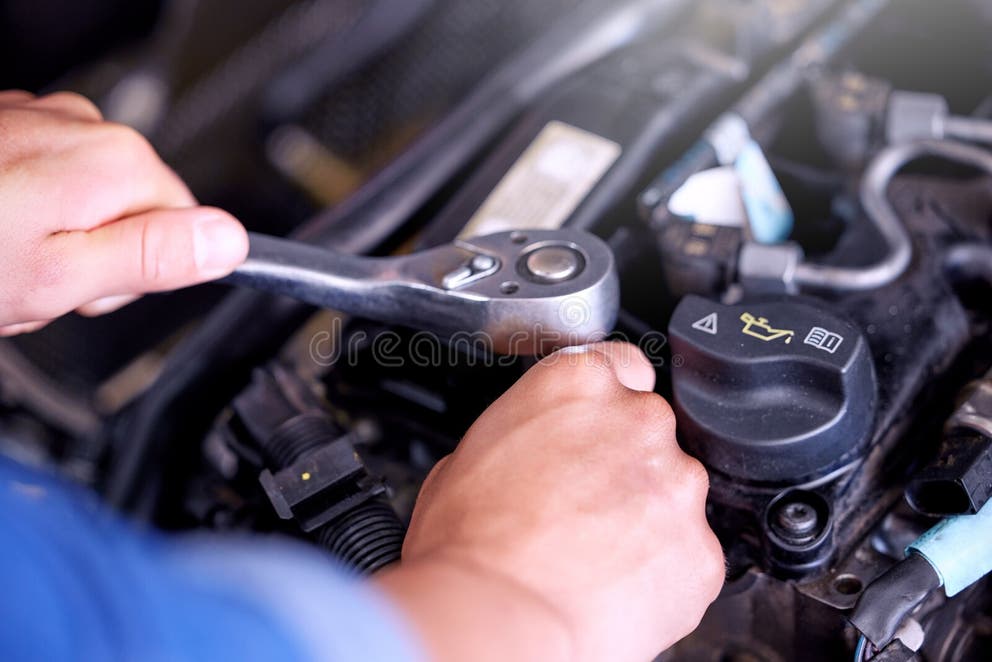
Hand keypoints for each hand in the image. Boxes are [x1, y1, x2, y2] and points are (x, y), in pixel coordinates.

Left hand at [0, 90, 247, 334]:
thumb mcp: (63, 276)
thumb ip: (155, 257)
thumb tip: (230, 242)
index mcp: (119, 163)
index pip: (184, 230)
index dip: (139, 273)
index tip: (91, 286)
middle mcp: (88, 127)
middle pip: (135, 212)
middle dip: (91, 256)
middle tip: (36, 279)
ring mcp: (43, 119)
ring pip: (85, 198)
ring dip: (51, 236)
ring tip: (6, 258)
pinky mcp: (7, 125)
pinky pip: (42, 179)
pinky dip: (20, 210)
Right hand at [376, 343, 724, 661]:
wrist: (498, 620)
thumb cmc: (470, 546)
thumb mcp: (468, 457)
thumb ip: (522, 433)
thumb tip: (530, 450)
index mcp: (577, 383)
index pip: (623, 364)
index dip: (609, 400)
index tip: (600, 426)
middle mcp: (638, 420)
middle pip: (648, 428)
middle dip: (624, 461)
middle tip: (582, 503)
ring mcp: (677, 484)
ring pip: (673, 490)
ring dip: (646, 514)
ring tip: (596, 552)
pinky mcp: (701, 548)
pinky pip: (689, 551)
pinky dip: (664, 567)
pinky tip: (617, 584)